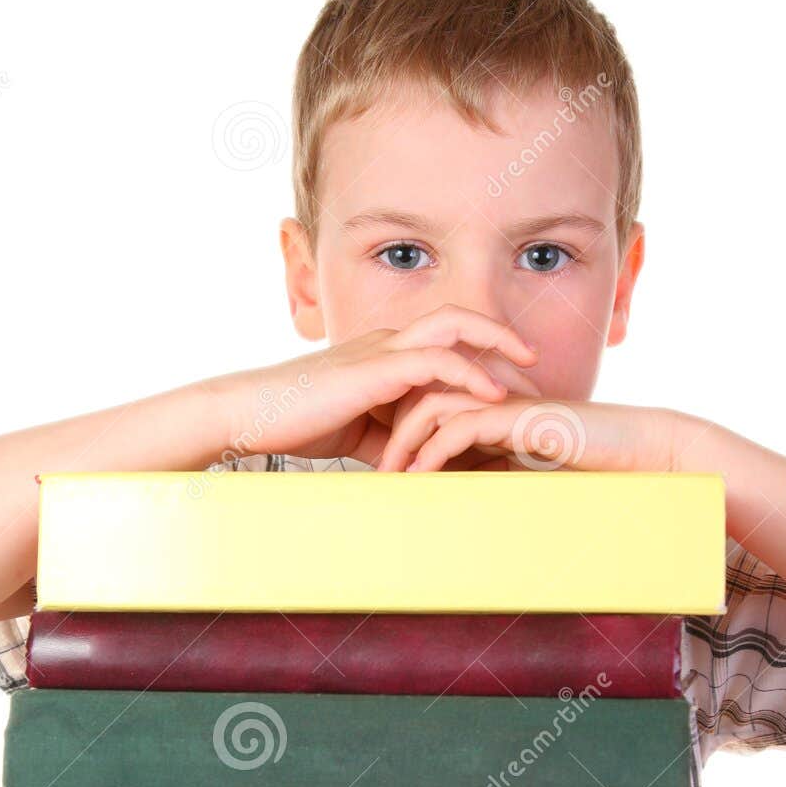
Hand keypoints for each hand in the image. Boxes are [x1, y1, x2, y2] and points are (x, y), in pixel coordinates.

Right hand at [214, 307, 538, 464]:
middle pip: (456, 318)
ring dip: (496, 342)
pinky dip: (468, 374)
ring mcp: (381, 349)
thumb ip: (396, 442)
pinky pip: (434, 360)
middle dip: (499, 332)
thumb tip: (425, 468)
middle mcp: (386, 342)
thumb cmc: (298, 424)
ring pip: (452, 326)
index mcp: (383, 354)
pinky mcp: (375, 368)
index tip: (513, 377)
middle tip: (533, 357)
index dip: (480, 352)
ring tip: (529, 366)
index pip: (443, 340)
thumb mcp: (362, 437)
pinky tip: (492, 395)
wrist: (252, 415)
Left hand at [377, 392, 681, 473]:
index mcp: (492, 410)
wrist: (642, 451)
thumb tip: (469, 516)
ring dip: (404, 442)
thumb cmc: (596, 469)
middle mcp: (494, 400)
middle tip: (371, 471)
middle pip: (422, 400)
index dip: (402, 437)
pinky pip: (460, 426)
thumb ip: (500, 483)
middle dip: (390, 434)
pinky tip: (418, 475)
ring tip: (387, 475)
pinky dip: (433, 450)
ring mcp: (505, 404)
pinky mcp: (516, 416)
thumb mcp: (534, 479)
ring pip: (433, 407)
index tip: (381, 471)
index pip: (432, 411)